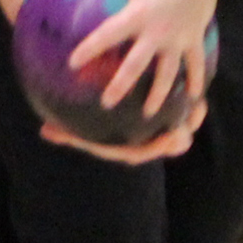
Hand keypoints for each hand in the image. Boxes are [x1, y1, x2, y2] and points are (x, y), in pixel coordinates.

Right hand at [39, 100, 208, 164]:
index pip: (143, 153)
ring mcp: (163, 129)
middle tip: (181, 127)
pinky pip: (185, 113)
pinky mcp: (171, 117)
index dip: (155, 148)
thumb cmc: (96, 122)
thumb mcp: (81, 126)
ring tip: (197, 106)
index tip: (163, 138)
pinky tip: (196, 90)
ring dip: (191, 119)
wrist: (110, 112)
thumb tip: (44, 130)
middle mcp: (150, 142)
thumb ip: (66, 130)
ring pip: (182, 128)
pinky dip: (191, 106)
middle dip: (179, 138)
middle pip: (170, 145)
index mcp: (131, 148)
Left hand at [66, 0, 223, 118]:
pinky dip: (195, 81)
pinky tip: (193, 98)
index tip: (72, 64)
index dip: (90, 49)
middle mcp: (157, 31)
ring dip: (158, 95)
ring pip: (167, 73)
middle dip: (120, 85)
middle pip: (136, 65)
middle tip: (106, 103)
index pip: (109, 34)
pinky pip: (196, 64)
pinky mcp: (194, 37)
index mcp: (139, 12)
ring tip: (148, 114)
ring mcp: (178, 38)